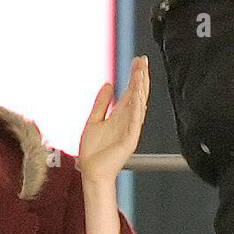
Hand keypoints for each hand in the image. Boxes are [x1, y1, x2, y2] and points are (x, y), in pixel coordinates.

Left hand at [78, 55, 148, 185]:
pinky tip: (137, 96)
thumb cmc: (93, 152)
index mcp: (119, 116)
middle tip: (142, 61)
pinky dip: (136, 109)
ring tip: (141, 73)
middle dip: (140, 77)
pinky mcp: (129, 140)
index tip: (137, 61)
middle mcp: (127, 121)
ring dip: (140, 89)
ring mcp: (130, 130)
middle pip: (136, 94)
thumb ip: (101, 103)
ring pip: (137, 105)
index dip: (133, 76)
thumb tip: (108, 85)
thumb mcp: (94, 120)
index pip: (129, 92)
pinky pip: (134, 122)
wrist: (92, 172)